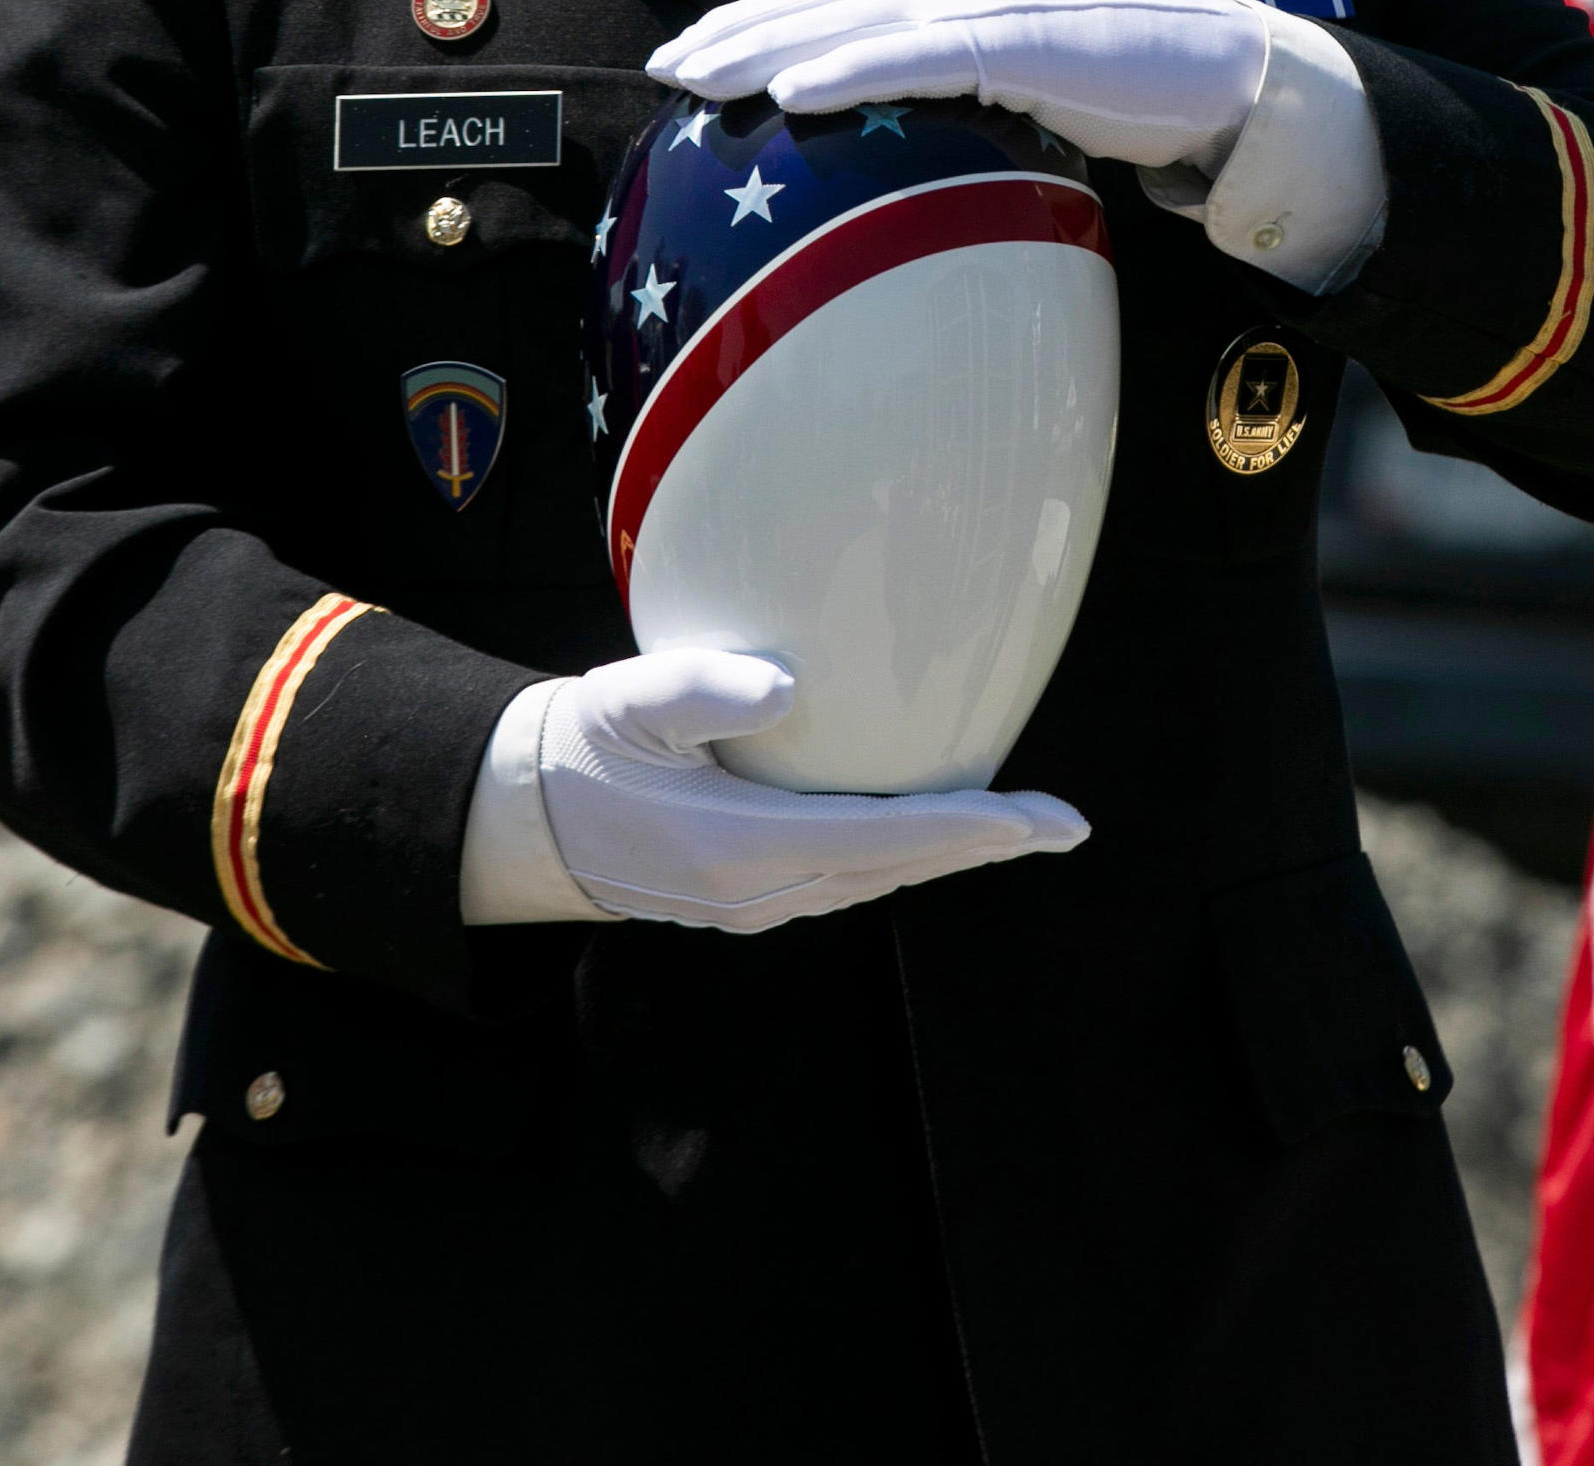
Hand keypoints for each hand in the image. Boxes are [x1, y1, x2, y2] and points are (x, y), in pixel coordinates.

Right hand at [532, 645, 1086, 932]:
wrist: (525, 821)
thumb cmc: (581, 745)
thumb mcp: (625, 700)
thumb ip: (701, 689)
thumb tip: (786, 688)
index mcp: (737, 846)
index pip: (881, 836)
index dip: (967, 829)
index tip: (1039, 820)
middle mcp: (757, 892)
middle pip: (897, 867)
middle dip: (987, 846)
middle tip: (1068, 824)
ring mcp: (752, 906)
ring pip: (876, 879)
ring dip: (949, 853)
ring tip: (1021, 826)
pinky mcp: (747, 900)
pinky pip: (846, 879)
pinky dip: (901, 855)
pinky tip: (934, 831)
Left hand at [647, 0, 1276, 172]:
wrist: (1230, 78)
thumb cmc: (1132, 88)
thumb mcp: (1026, 81)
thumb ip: (962, 88)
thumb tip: (901, 147)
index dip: (765, 21)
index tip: (697, 57)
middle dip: (740, 30)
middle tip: (664, 68)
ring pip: (854, 16)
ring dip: (768, 45)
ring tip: (699, 77)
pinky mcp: (1019, 33)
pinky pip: (916, 53)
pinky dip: (849, 66)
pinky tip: (790, 92)